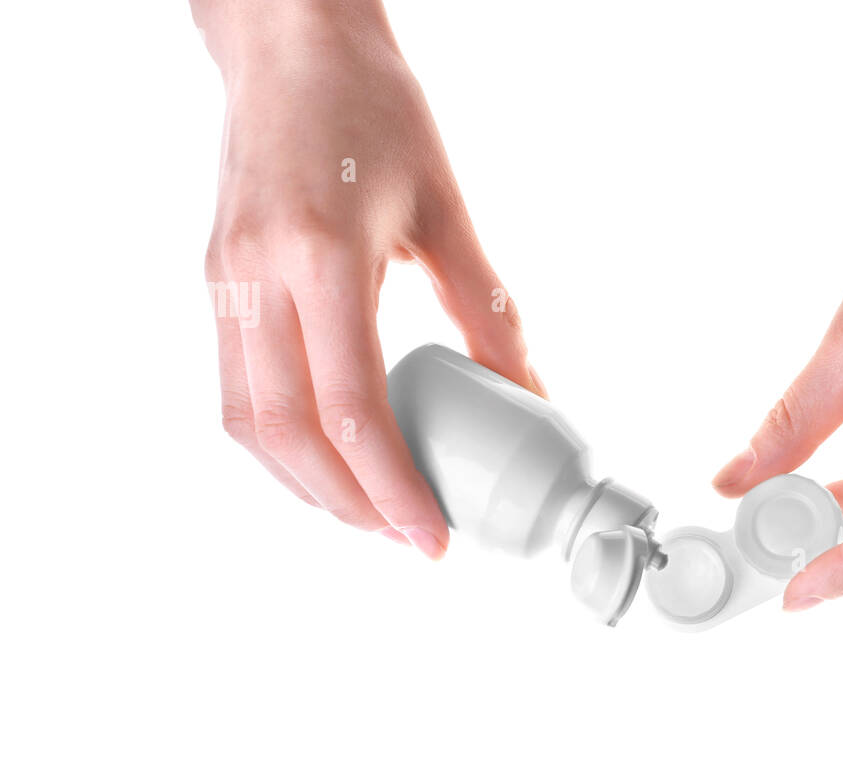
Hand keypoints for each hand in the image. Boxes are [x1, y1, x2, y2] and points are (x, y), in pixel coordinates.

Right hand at [196, 0, 541, 559]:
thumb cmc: (374, 110)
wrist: (290, 44)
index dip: (393, 489)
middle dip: (351, 506)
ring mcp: (223, 281)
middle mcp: (257, 276)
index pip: (352, 408)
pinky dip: (282, 444)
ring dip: (308, 486)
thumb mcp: (448, 210)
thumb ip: (488, 311)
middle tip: (407, 537)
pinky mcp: (214, 282)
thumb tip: (528, 395)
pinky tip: (330, 456)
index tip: (431, 537)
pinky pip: (235, 391)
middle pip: (289, 435)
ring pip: (248, 425)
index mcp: (322, 255)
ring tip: (372, 511)